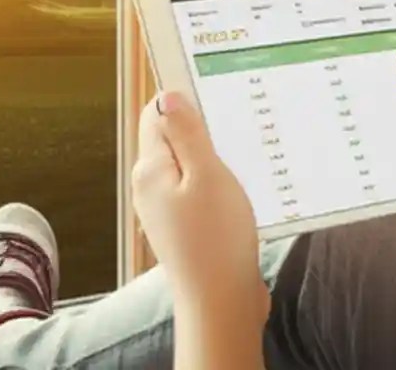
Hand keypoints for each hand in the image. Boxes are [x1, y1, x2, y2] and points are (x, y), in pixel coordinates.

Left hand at [132, 92, 267, 319]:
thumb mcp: (207, 176)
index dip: (181, 97)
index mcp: (150, 169)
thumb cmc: (217, 239)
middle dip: (201, 127)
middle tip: (239, 123)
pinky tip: (240, 188)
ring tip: (244, 155)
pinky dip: (217, 182)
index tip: (215, 91)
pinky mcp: (185, 226)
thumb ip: (187, 135)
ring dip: (212, 156)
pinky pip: (198, 189)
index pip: (155, 114)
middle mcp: (150, 186)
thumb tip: (168, 95)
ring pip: (187, 164)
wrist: (221, 304)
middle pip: (171, 138)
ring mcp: (166, 209)